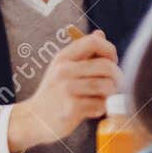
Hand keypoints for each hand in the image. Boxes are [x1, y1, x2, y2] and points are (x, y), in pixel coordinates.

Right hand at [8, 32, 120, 152]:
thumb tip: (100, 34)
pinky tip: (92, 109)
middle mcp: (64, 70)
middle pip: (106, 66)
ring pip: (106, 86)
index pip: (94, 42)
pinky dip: (101, 108)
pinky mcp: (71, 108)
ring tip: (103, 96)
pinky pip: (100, 105)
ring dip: (110, 93)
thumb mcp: (64, 67)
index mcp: (63, 57)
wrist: (34, 118)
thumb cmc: (55, 91)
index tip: (112, 61)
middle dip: (117, 76)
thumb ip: (83, 53)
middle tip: (114, 84)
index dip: (110, 50)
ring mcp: (67, 89)